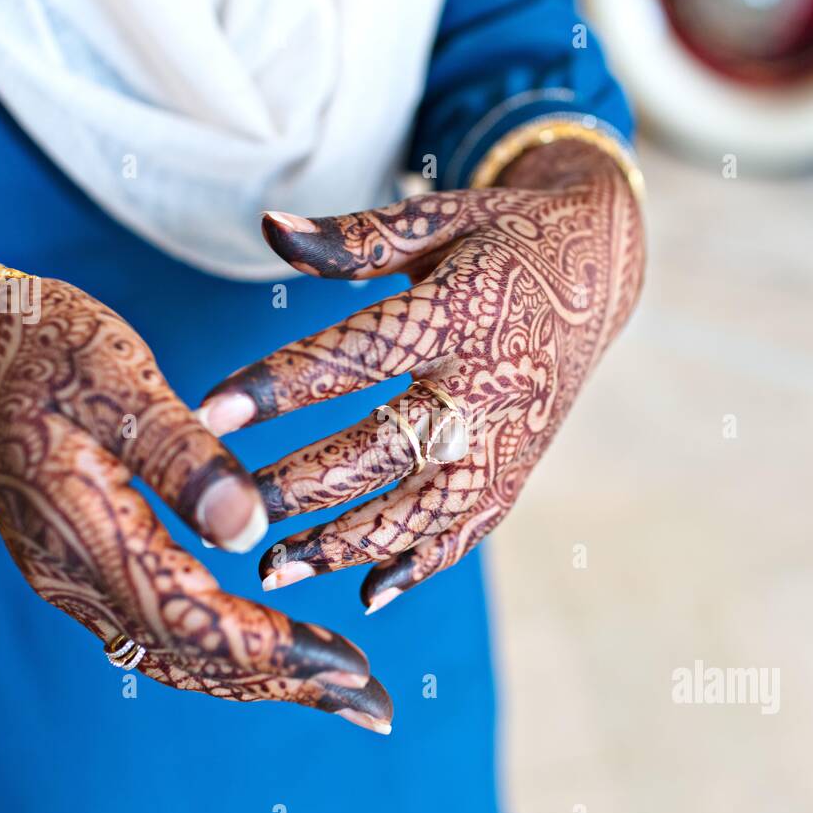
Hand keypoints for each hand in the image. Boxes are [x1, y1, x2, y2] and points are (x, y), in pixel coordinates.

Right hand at [0, 215, 392, 731]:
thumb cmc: (42, 346)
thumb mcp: (116, 380)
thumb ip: (181, 457)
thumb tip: (248, 530)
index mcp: (87, 534)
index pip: (193, 620)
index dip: (273, 649)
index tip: (348, 666)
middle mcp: (75, 577)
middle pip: (190, 661)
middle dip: (284, 684)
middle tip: (371, 707)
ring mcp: (72, 578)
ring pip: (173, 655)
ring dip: (256, 676)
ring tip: (336, 689)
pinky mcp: (80, 564)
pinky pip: (155, 632)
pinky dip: (219, 649)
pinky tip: (265, 648)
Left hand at [200, 139, 644, 611]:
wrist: (601, 273)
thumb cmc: (501, 238)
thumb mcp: (438, 219)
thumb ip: (356, 238)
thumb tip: (270, 228)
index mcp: (463, 309)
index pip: (362, 353)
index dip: (284, 384)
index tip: (211, 415)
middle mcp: (490, 382)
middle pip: (388, 445)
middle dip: (305, 483)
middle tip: (231, 506)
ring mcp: (509, 435)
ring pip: (426, 505)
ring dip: (350, 541)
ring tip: (277, 565)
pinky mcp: (520, 469)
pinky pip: (470, 528)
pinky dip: (421, 563)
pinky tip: (367, 593)